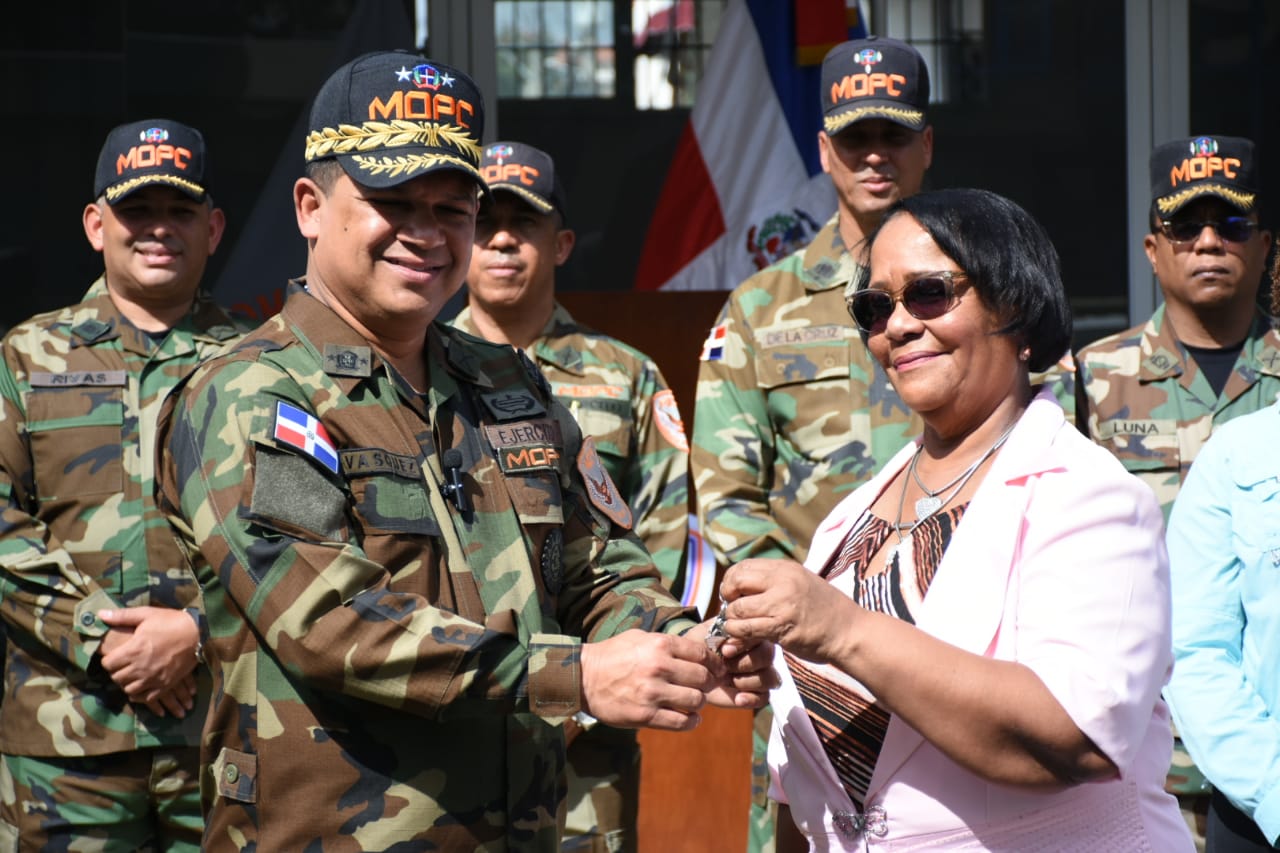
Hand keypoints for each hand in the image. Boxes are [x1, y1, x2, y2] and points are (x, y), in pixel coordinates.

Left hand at [98, 607, 199, 717]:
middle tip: (123, 665)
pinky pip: (144, 698)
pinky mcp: (165, 685)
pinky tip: (141, 686)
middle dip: (117, 671)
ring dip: (127, 683)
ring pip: (128, 689)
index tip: (115, 656)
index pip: (107, 664)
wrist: (198, 633)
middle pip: (116, 678)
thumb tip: (99, 614)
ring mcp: (153, 678)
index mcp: (134, 649)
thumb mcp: (147, 614)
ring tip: (132, 675)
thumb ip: (122, 616)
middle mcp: (141, 667)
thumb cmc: (171, 622)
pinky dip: (139, 695)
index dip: (108, 660)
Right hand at [580, 629, 719, 730]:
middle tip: (704, 686)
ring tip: (693, 702)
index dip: (714, 663)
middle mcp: (658, 667)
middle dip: (708, 683)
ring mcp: (652, 693)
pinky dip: (691, 722)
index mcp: (659, 645)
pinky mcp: (645, 715)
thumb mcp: (639, 637)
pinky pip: (681, 722)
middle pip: (703, 678)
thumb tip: (696, 649)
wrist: (583, 677)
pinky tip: (689, 718)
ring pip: (696, 701)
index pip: (702, 653)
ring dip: (699, 703)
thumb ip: (667, 642)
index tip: (715, 669)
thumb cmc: (613, 654)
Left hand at [683, 618, 777, 708]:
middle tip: (725, 667)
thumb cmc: (700, 647)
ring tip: (728, 681)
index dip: (743, 644)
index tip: (724, 650)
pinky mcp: (757, 693)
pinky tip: (737, 698)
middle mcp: (760, 652)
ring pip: (770, 678)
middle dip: (744, 663)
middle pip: (767, 656)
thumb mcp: (705, 636)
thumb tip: (732, 640)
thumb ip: (720, 633)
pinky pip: (765, 698)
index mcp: (750, 634)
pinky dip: (752, 699)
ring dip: (748, 681)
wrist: (692, 670)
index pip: (759, 635)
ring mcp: (761, 674)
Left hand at [718, 558, 856, 664]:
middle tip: (732, 612)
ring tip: (735, 629)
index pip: (744, 567)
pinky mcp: (782, 626)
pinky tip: (742, 639)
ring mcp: (782, 603)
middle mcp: (783, 581)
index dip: (731, 582)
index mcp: (786, 568)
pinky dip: (737, 635)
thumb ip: (775, 583)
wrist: (851, 632)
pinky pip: (746, 629)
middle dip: (728, 598)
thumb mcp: (801, 584)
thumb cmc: (826, 612)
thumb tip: (744, 586)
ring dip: (731, 621)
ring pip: (738, 608)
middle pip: (736, 581)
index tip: (733, 597)